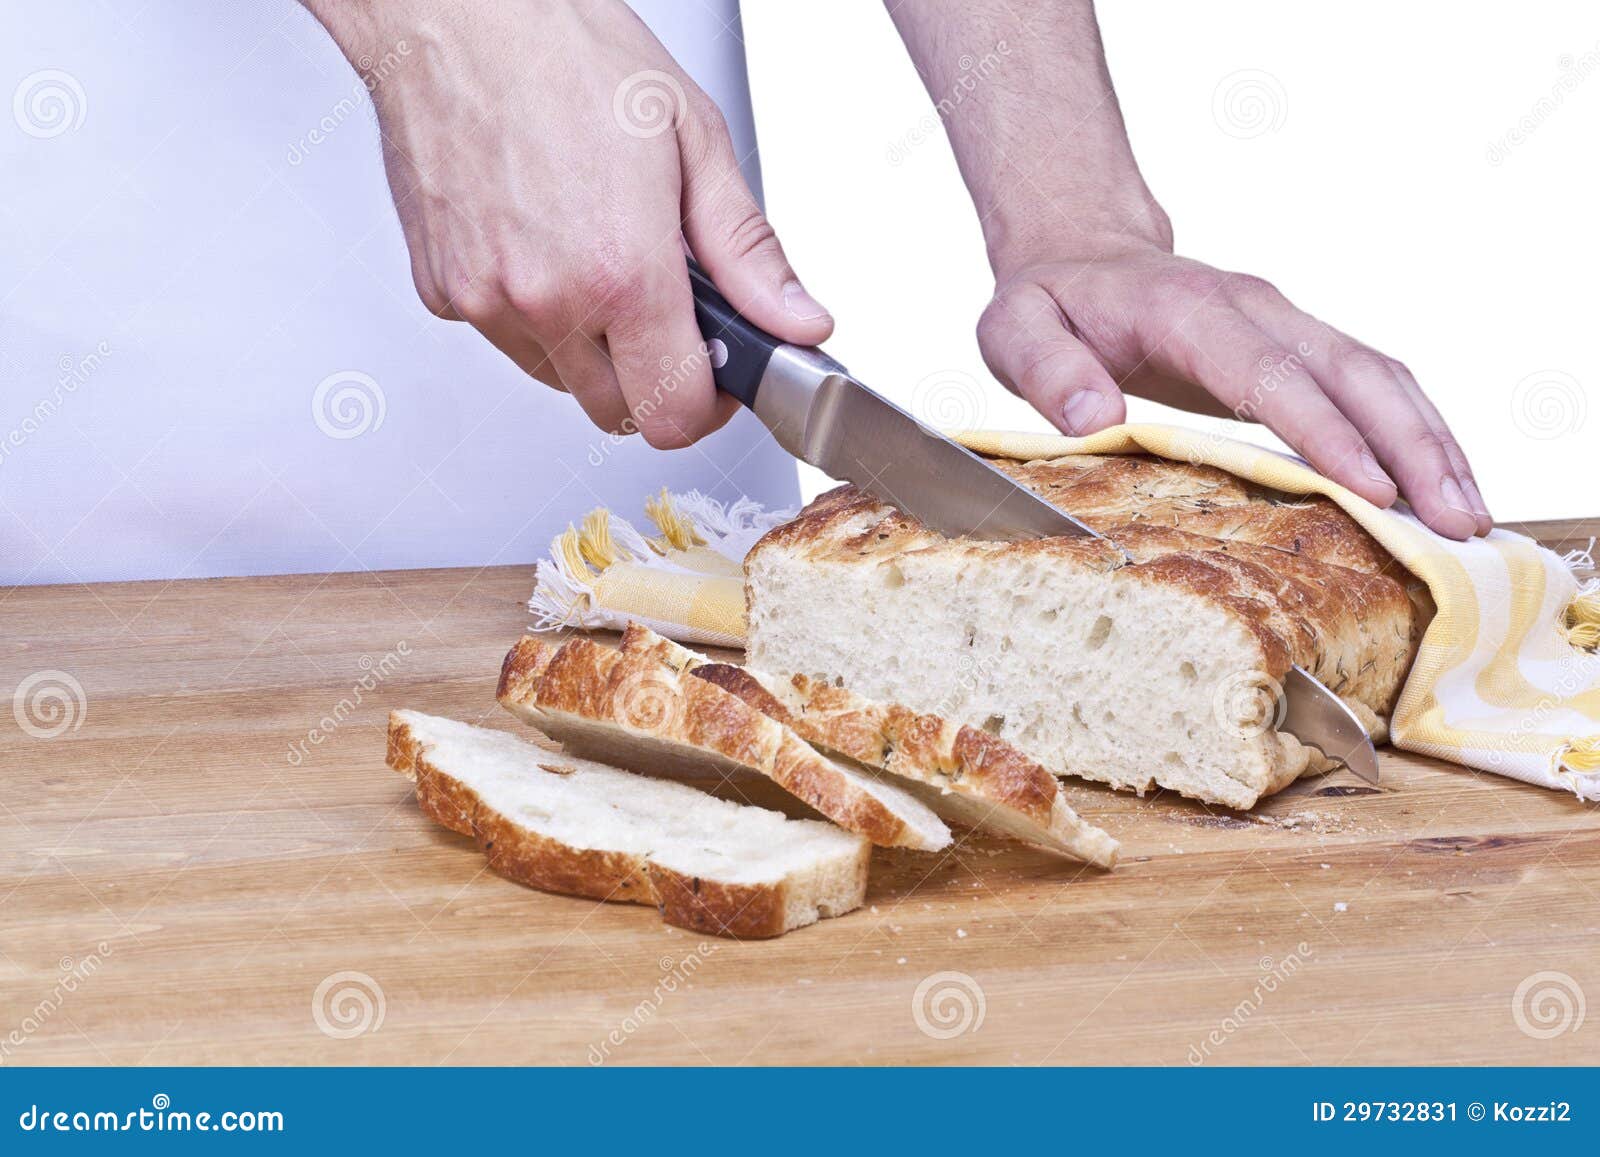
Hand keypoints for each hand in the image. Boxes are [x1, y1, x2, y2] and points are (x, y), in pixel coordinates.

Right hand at [305, 0, 831, 447]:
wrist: (456, 16)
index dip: (709, 406)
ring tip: (601, 260)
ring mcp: (487, 302)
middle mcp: (546, 300)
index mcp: (621, 273)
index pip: (675, 415)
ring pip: (562, 383)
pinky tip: (547, 248)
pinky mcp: (443, 292)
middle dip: (655, 379)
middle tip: (668, 312)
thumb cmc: (565, 55)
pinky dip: (536, 318)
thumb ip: (750, 254)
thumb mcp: (694, 143)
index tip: (719, 374)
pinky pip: (508, 341)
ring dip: (595, 351)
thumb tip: (798, 323)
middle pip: (620, 414)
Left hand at [977, 240, 1491, 538]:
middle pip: (1353, 370)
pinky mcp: (1299, 346)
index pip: (1269, 371)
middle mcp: (1254, 307)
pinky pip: (1371, 385)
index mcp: (1188, 310)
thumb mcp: (1016, 331)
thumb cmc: (1049, 303)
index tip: (1370, 486)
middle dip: (1410, 446)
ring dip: (1431, 443)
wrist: (1080, 253)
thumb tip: (1091, 420)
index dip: (1323, 429)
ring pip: (1379, 375)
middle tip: (1452, 521)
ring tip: (1467, 516)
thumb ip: (1048, 371)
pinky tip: (1440, 486)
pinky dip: (1414, 433)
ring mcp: (1285, 322)